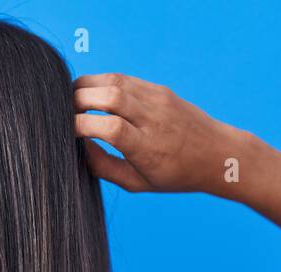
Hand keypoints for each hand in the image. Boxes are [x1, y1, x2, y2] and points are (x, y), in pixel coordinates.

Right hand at [73, 73, 245, 193]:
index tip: (68, 132)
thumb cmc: (175, 175)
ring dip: (86, 86)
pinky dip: (101, 82)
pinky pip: (123, 78)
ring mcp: (158, 99)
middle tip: (62, 112)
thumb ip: (103, 167)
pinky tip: (91, 94)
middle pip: (110, 96)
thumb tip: (77, 146)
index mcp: (148, 148)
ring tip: (72, 100)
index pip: (110, 127)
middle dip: (78, 100)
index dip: (82, 125)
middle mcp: (154, 119)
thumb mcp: (137, 183)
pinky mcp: (159, 88)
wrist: (217, 154)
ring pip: (114, 81)